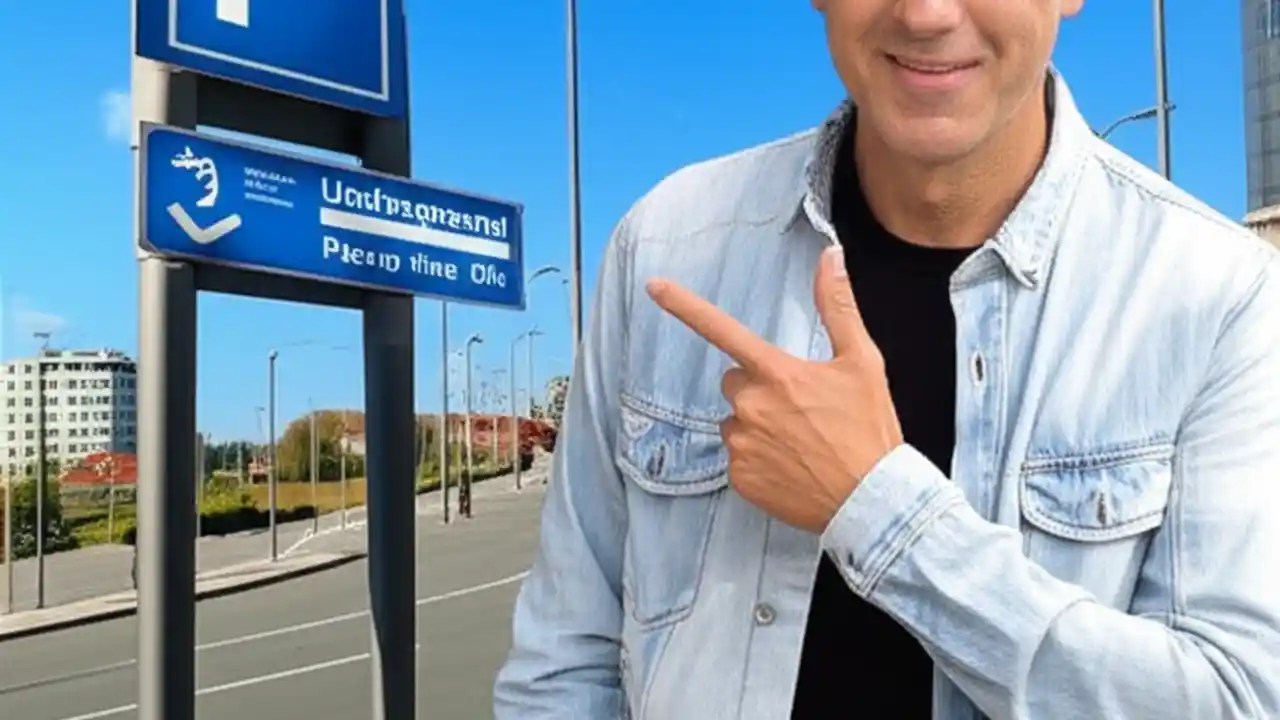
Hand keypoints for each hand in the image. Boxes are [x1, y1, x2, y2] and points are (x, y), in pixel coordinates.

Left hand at [646, 245, 902, 533]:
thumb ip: (838, 307)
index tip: (653, 285)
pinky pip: (738, 457)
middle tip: (800, 409)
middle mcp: (751, 406)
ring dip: (758, 426)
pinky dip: (759, 460)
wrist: (872, 501)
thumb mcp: (862, 362)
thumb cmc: (869, 430)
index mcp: (776, 374)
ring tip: (799, 442)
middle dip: (759, 389)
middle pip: (735, 382)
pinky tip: (790, 467)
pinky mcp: (740, 478)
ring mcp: (742, 444)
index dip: (684, 306)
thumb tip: (830, 256)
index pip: (721, 330)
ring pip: (736, 421)